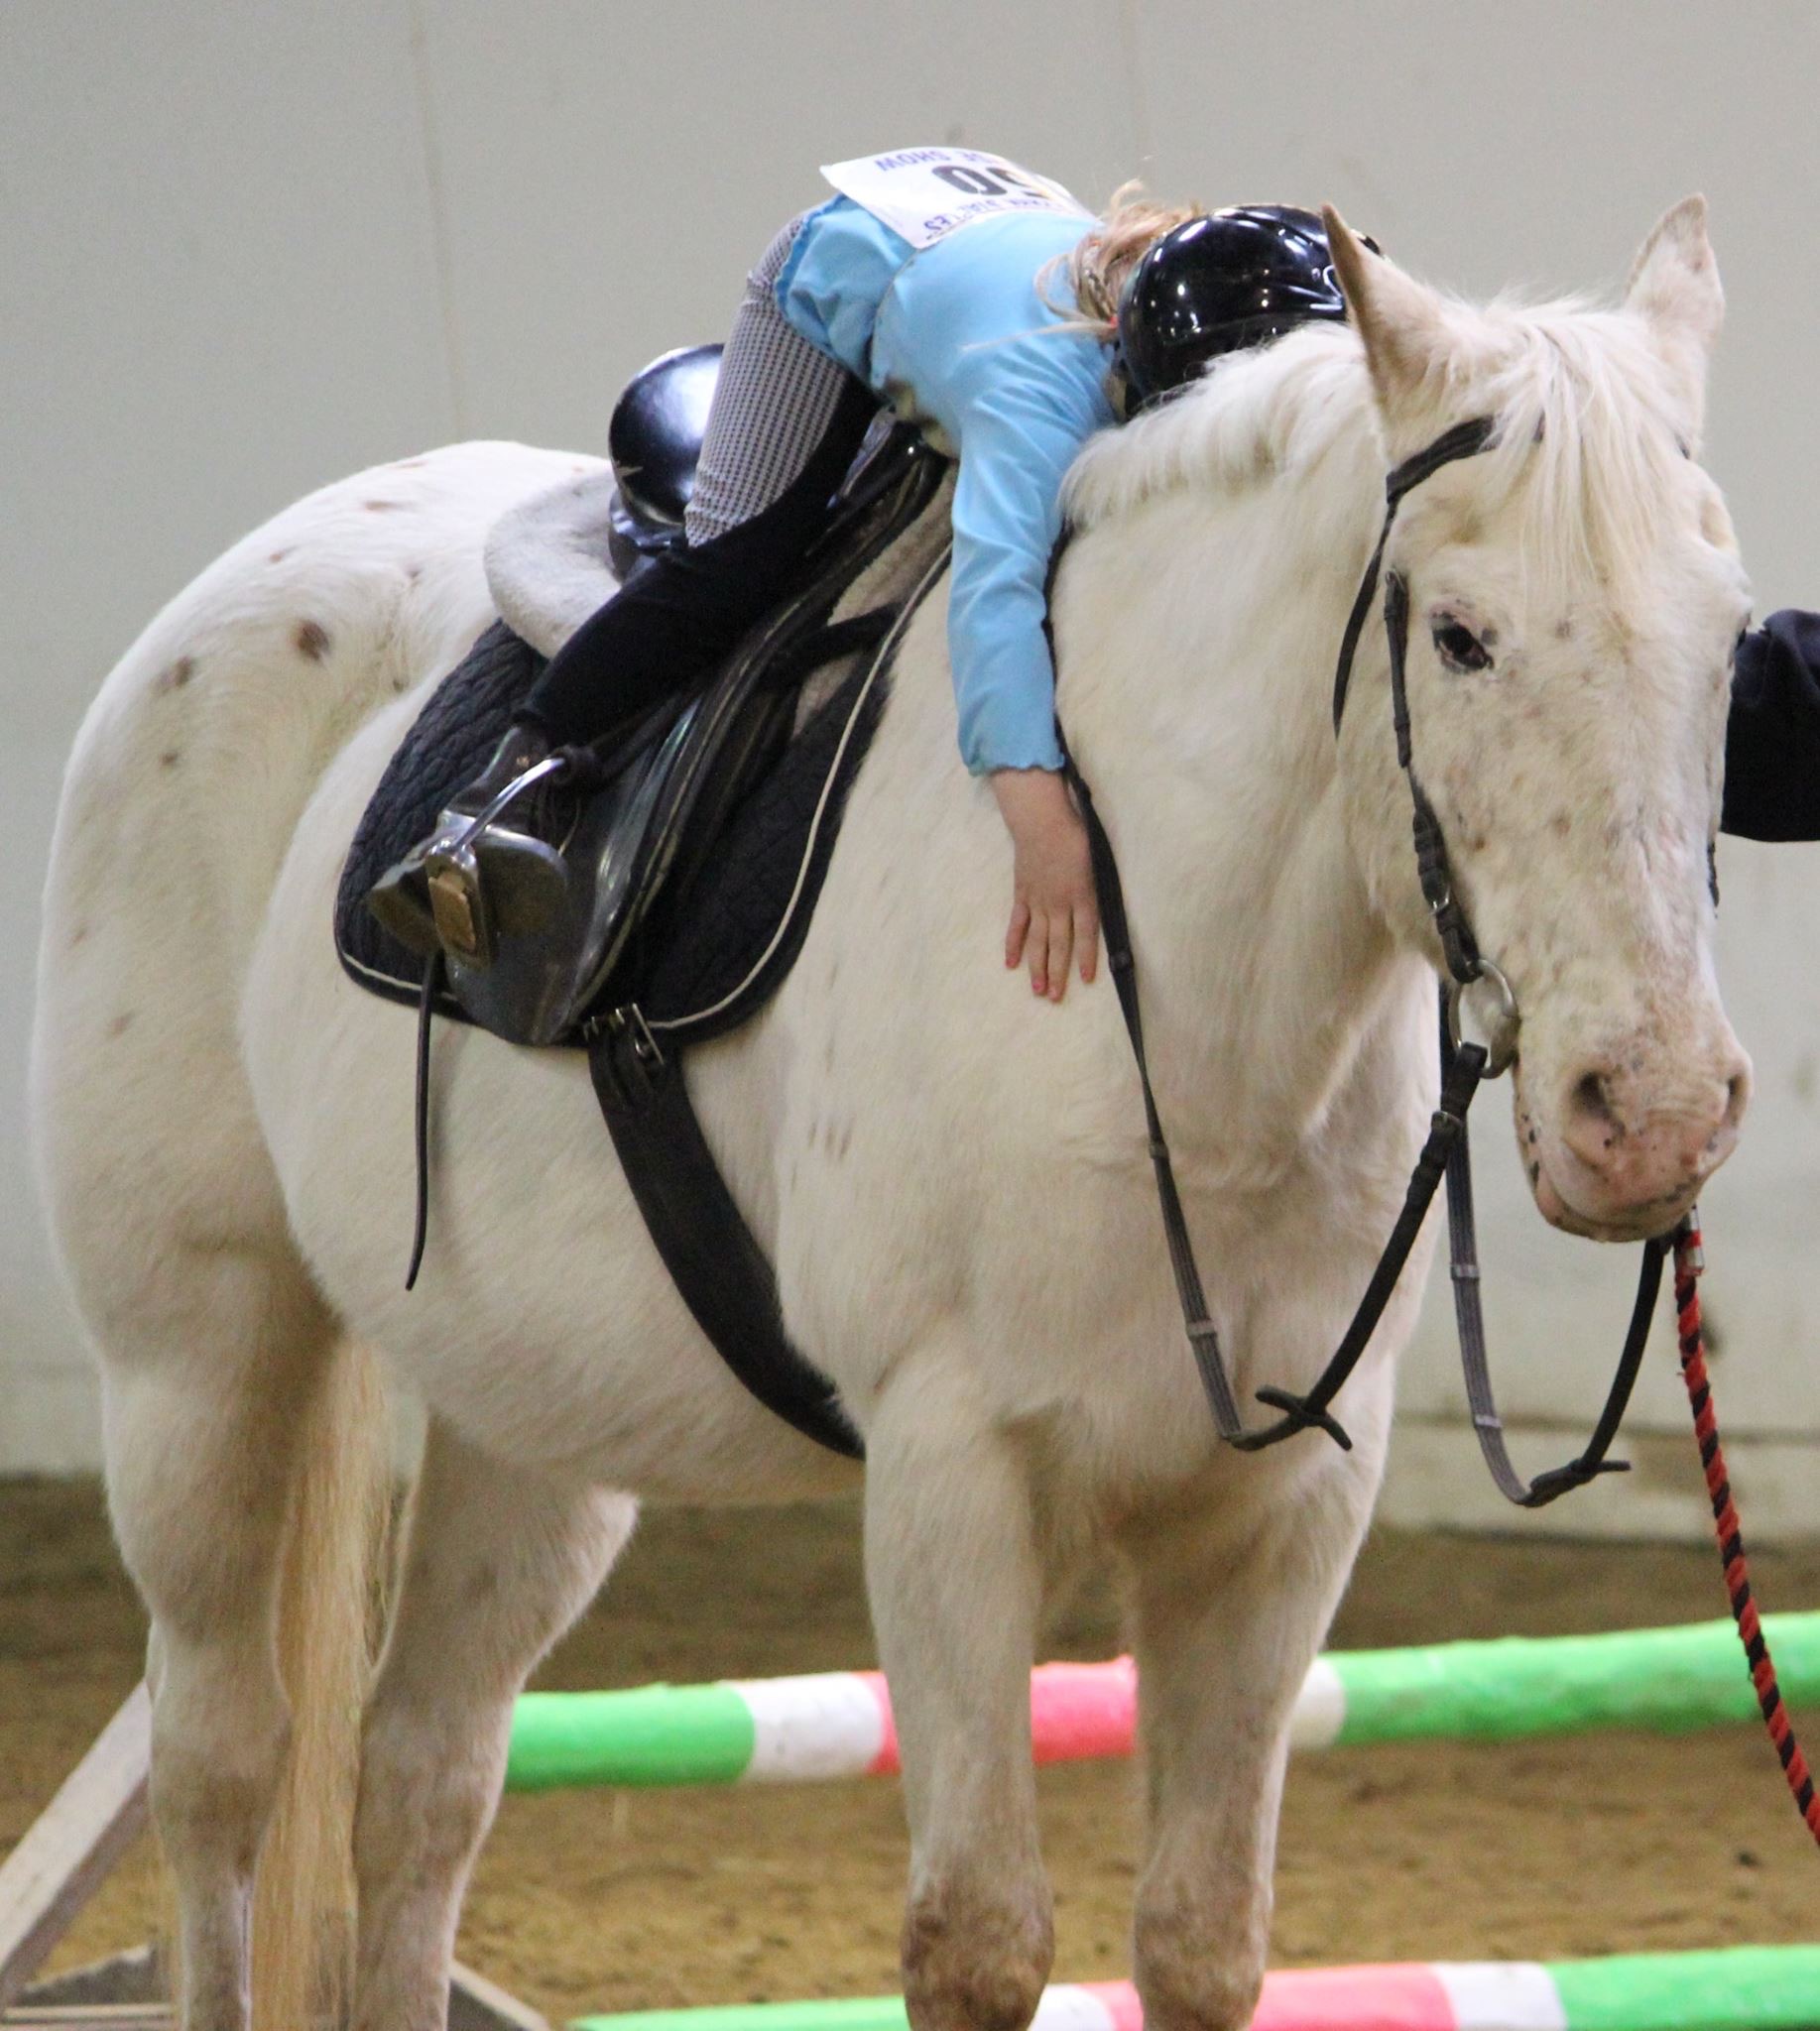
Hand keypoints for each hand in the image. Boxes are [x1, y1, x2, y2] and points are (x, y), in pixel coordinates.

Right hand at [991, 768, 1099, 999]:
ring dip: (1037, 966)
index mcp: (1082, 895)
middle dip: (1057, 972)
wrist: (1041, 821)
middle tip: (1054, 997)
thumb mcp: (1097, 860)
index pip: (1087, 933)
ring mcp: (1038, 901)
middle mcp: (1059, 903)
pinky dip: (1014, 943)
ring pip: (1038, 940)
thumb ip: (1099, 887)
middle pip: (1059, 944)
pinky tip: (1011, 963)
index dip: (1087, 957)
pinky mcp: (1022, 895)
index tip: (1086, 979)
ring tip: (1037, 989)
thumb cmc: (1074, 836)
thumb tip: (1106, 909)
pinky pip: (1017, 924)